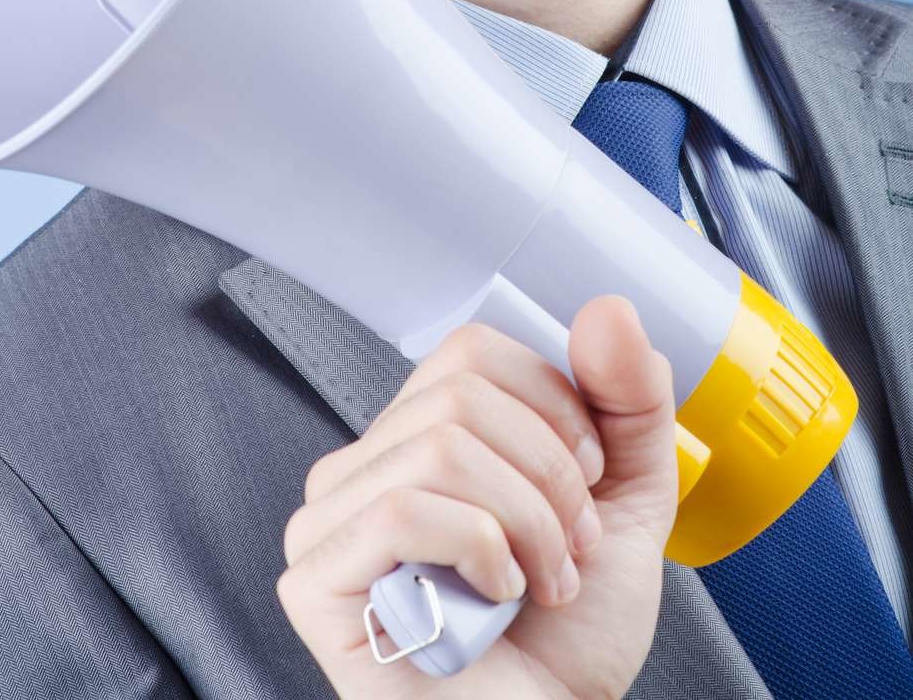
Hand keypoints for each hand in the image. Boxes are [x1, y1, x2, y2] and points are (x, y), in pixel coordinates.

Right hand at [276, 294, 678, 698]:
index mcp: (423, 432)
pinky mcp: (316, 577)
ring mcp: (330, 518)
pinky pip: (401, 508)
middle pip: (461, 394)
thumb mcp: (626, 499)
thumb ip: (629, 401)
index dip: (552, 406)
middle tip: (570, 550)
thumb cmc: (569, 637)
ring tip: (541, 582)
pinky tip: (494, 599)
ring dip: (526, 522)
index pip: (472, 350)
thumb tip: (608, 307)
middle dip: (550, 476)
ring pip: (439, 446)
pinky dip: (478, 550)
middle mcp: (365, 463)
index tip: (587, 484)